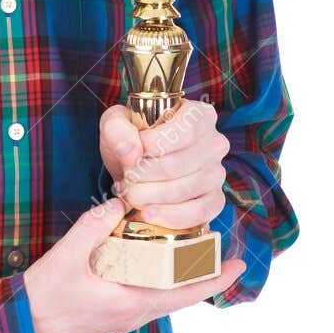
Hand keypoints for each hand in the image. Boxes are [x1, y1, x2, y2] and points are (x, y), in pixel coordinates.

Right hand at [23, 195, 245, 332]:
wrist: (19, 329)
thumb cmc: (43, 299)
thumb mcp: (67, 256)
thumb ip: (95, 226)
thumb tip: (119, 202)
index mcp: (131, 304)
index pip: (185, 293)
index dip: (214, 278)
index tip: (240, 264)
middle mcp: (134, 315)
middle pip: (180, 294)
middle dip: (200, 270)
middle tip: (216, 244)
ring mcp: (123, 316)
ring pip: (164, 295)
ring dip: (178, 273)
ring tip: (189, 247)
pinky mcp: (111, 313)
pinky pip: (146, 294)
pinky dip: (156, 276)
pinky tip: (151, 259)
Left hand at [99, 99, 229, 231]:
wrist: (138, 166)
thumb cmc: (133, 140)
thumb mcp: (117, 123)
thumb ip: (117, 129)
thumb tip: (132, 154)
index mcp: (199, 115)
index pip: (180, 132)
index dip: (149, 147)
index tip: (131, 155)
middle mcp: (215, 143)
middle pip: (176, 166)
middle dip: (142, 176)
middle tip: (126, 178)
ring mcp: (217, 173)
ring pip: (183, 190)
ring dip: (149, 196)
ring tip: (131, 193)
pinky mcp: (215, 200)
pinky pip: (199, 213)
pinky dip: (170, 217)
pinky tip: (149, 214)